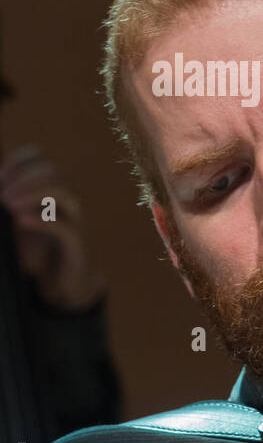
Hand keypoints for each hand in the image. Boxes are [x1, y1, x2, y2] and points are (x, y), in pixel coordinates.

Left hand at [0, 144, 105, 310]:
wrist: (60, 283)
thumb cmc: (37, 252)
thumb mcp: (15, 223)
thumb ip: (8, 205)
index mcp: (52, 191)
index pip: (42, 159)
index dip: (21, 160)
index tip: (0, 175)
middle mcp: (67, 201)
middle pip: (53, 171)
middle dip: (25, 177)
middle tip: (3, 194)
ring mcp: (74, 221)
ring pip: (63, 192)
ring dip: (33, 193)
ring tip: (9, 205)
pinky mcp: (76, 243)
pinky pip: (64, 226)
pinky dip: (41, 220)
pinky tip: (20, 221)